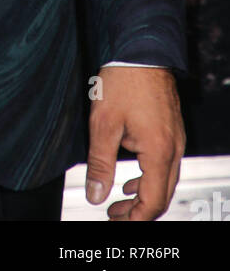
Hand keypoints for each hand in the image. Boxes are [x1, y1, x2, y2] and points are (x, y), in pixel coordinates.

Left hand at [86, 66, 184, 220]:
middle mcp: (173, 147)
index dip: (134, 218)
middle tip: (114, 214)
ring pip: (165, 179)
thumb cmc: (124, 80)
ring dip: (144, 193)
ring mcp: (175, 137)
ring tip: (120, 199)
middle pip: (163, 194)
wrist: (142, 49)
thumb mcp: (103, 124)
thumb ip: (100, 162)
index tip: (115, 220)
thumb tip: (95, 193)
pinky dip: (150, 175)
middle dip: (138, 210)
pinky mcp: (171, 128)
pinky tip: (133, 173)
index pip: (153, 201)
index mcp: (158, 151)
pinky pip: (165, 162)